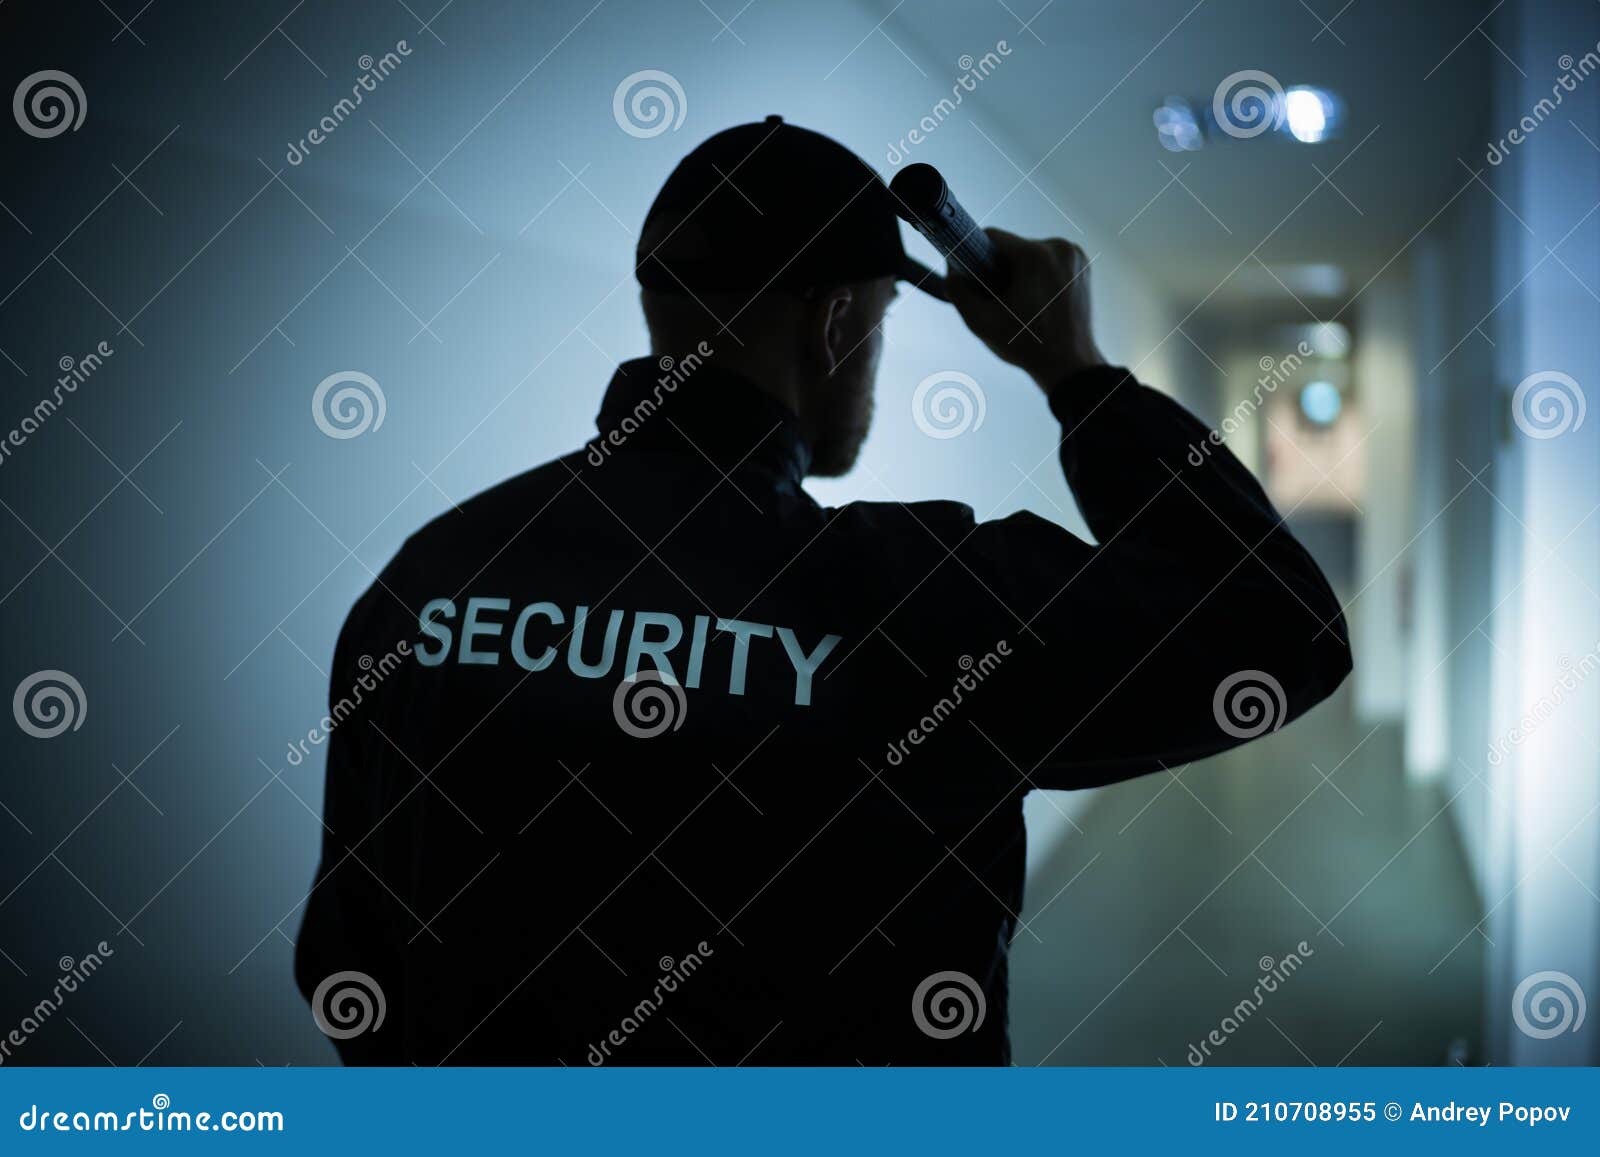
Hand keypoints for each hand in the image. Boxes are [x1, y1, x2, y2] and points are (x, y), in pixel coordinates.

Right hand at [945, 229, 1106, 390]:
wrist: (1070, 365)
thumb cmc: (1027, 347)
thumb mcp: (981, 323)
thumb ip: (959, 293)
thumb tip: (951, 272)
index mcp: (1036, 256)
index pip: (992, 237)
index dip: (975, 256)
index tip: (973, 277)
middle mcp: (1060, 247)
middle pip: (1013, 247)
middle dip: (1000, 268)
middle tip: (998, 300)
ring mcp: (1075, 255)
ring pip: (1030, 253)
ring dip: (1019, 271)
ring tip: (1020, 304)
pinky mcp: (1082, 264)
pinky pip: (1049, 260)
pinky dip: (1038, 274)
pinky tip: (1036, 300)